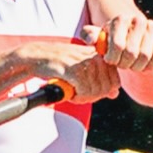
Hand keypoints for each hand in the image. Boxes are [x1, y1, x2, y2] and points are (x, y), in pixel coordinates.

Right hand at [0, 39, 120, 103]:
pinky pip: (84, 93)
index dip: (103, 91)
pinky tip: (68, 91)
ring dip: (83, 98)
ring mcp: (86, 63)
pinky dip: (76, 98)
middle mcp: (95, 57)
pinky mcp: (75, 70)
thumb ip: (100, 80)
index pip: (115, 82)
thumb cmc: (58, 63)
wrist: (36, 57)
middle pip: (106, 90)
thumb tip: (115, 93)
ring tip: (71, 90)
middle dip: (93, 96)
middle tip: (78, 92)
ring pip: (96, 93)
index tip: (88, 89)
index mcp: (99, 55)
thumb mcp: (82, 69)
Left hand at [91, 12, 152, 74]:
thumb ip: (89, 36)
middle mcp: (137, 20)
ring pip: (145, 55)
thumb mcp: (101, 39)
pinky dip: (151, 65)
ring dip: (137, 66)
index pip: (117, 45)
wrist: (136, 41)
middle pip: (131, 53)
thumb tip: (91, 39)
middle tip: (122, 65)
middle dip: (125, 64)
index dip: (113, 59)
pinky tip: (145, 66)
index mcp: (120, 19)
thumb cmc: (114, 42)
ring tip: (132, 66)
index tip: (111, 61)